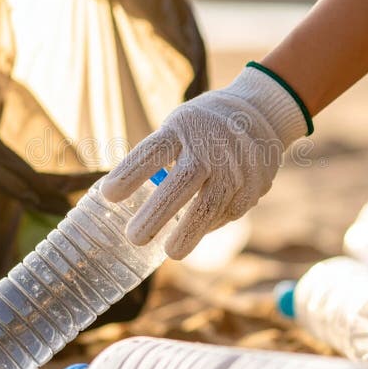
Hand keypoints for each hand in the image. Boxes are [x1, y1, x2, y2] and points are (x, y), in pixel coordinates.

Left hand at [101, 64, 310, 258]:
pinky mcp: (251, 187)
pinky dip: (208, 226)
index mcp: (182, 128)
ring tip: (170, 252)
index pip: (153, 151)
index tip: (108, 195)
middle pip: (182, 181)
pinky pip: (226, 213)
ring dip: (189, 232)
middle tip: (134, 237)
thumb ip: (157, 158)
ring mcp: (234, 167)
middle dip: (157, 212)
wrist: (259, 116)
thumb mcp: (178, 128)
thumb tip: (121, 197)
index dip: (131, 173)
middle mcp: (209, 146)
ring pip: (210, 205)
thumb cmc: (201, 129)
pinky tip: (196, 232)